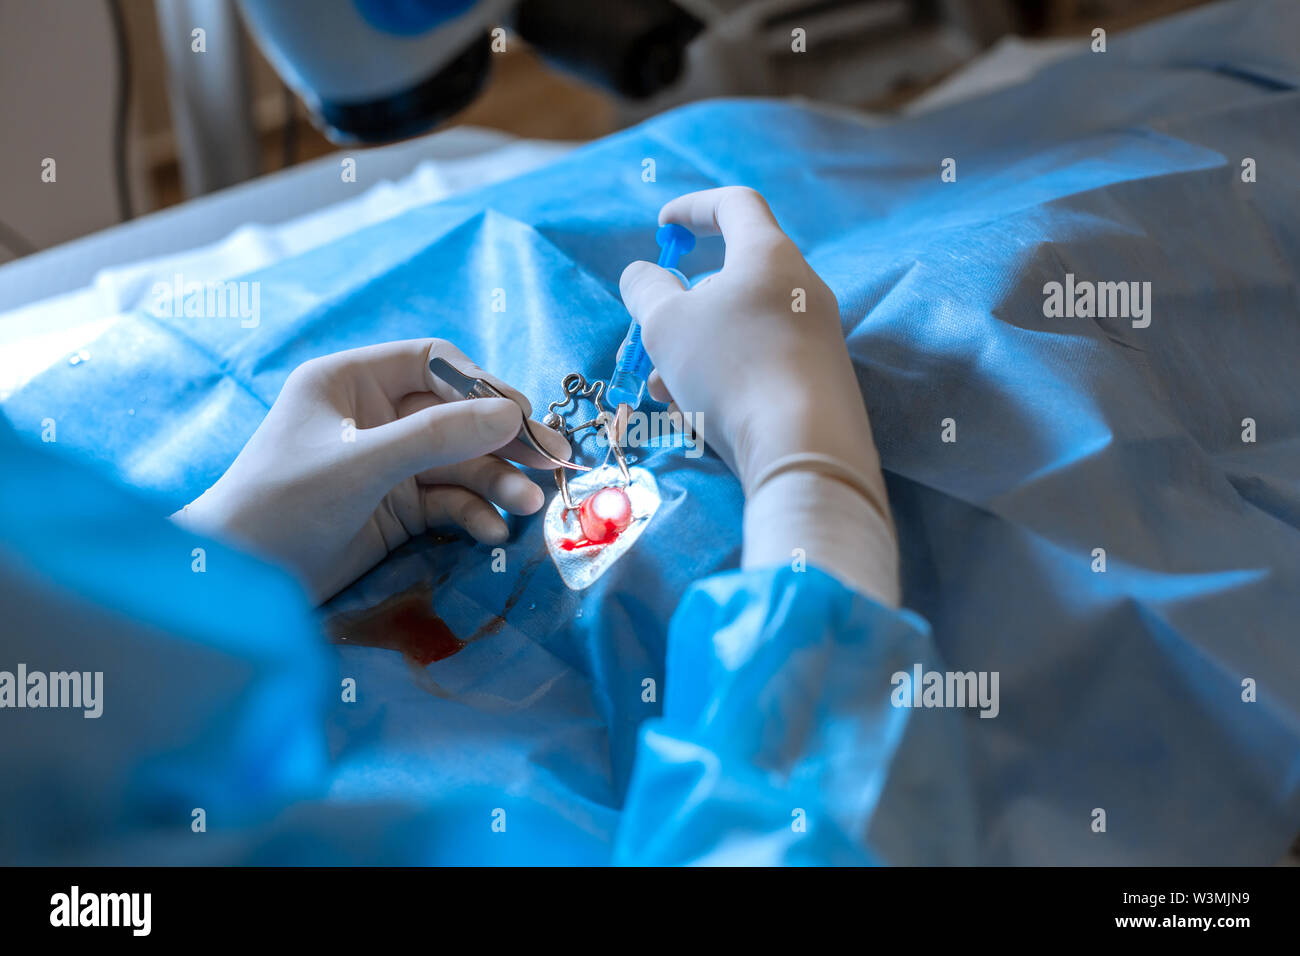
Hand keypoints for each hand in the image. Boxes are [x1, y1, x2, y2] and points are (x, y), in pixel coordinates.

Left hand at [172, 339, 569, 602]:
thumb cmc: (283, 503)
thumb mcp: (362, 463)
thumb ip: (438, 436)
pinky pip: (447, 502)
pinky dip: (471, 515)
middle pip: (456, 416)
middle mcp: (373, 416)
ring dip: (495, 483)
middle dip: (503, 441)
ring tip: (528, 507)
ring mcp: (386, 464)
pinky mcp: (394, 510)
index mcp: (352, 382)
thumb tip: (512, 415)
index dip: (481, 387)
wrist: (239, 583)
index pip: (434, 364)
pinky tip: (490, 533)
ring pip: (458, 463)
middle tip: (554, 460)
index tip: (522, 416)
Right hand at [618, 187, 882, 494]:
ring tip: (667, 393)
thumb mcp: (665, 324)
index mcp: (769, 255)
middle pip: (732, 278)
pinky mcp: (820, 377)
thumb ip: (646, 289)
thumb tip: (643, 273)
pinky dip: (725, 378)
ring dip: (695, 354)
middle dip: (683, 310)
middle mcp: (802, 286)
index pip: (735, 204)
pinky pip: (761, 362)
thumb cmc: (729, 370)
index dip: (693, 207)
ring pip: (740, 329)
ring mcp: (816, 334)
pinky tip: (700, 416)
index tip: (664, 227)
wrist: (804, 447)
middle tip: (654, 343)